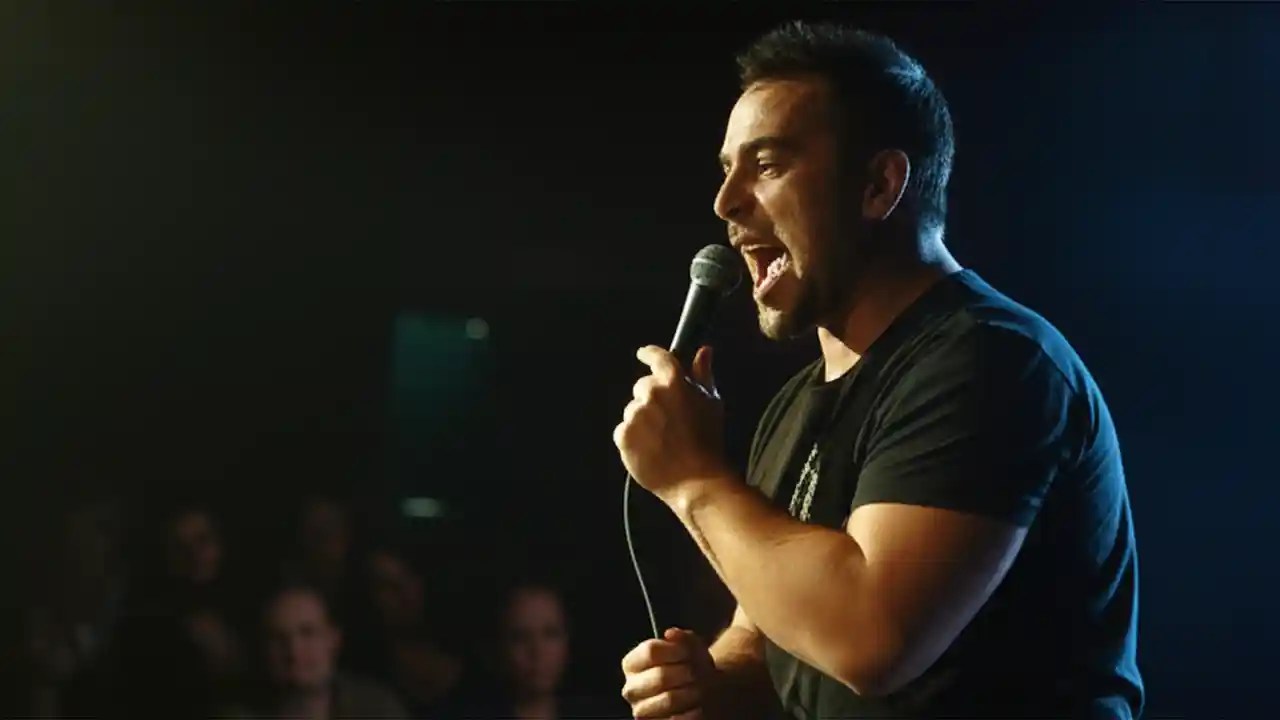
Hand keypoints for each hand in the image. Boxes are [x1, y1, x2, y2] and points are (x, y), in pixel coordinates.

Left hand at [613, 345, 727, 500]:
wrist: (696, 479)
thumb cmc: (708, 440)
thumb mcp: (711, 403)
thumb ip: (703, 374)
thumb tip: (703, 350)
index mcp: (674, 381)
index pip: (657, 357)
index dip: (649, 354)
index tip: (643, 354)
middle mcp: (651, 393)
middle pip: (643, 386)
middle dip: (652, 398)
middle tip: (667, 419)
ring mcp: (635, 414)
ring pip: (633, 410)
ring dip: (643, 420)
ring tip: (661, 439)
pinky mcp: (623, 435)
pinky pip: (624, 430)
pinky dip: (634, 438)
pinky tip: (650, 449)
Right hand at [621, 627, 717, 718]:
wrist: (699, 695)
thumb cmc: (690, 667)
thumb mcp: (688, 646)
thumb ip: (681, 637)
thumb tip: (670, 634)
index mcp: (632, 663)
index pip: (650, 651)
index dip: (675, 650)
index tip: (688, 653)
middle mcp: (631, 688)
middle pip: (660, 676)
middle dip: (686, 673)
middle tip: (696, 673)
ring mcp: (641, 711)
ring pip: (669, 699)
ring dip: (691, 693)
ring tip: (699, 689)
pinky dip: (691, 713)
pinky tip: (697, 707)